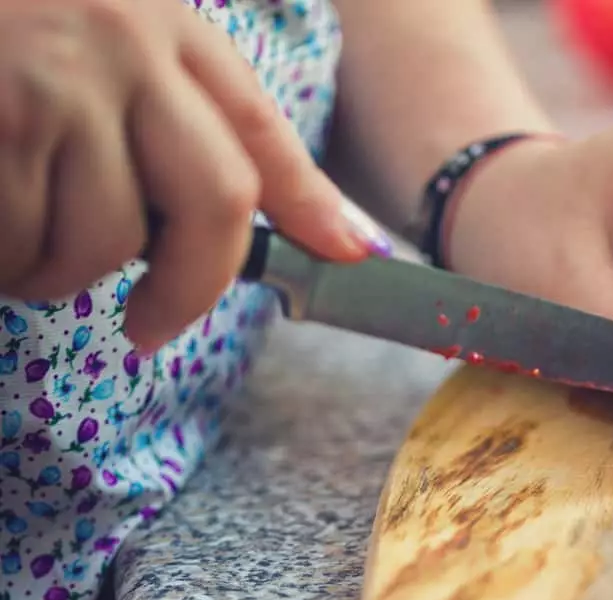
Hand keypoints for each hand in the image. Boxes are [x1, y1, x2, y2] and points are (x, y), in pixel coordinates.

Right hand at [0, 0, 388, 351]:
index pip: (260, 137)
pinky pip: (18, 239)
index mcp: (166, 27)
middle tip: (147, 325)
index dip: (312, 211)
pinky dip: (3, 259)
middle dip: (188, 289)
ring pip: (101, 240)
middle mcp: (125, 47)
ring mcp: (53, 81)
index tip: (348, 262)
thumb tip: (325, 231)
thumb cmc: (9, 18)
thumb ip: (192, 117)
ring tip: (21, 249)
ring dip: (57, 274)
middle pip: (212, 207)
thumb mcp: (112, 36)